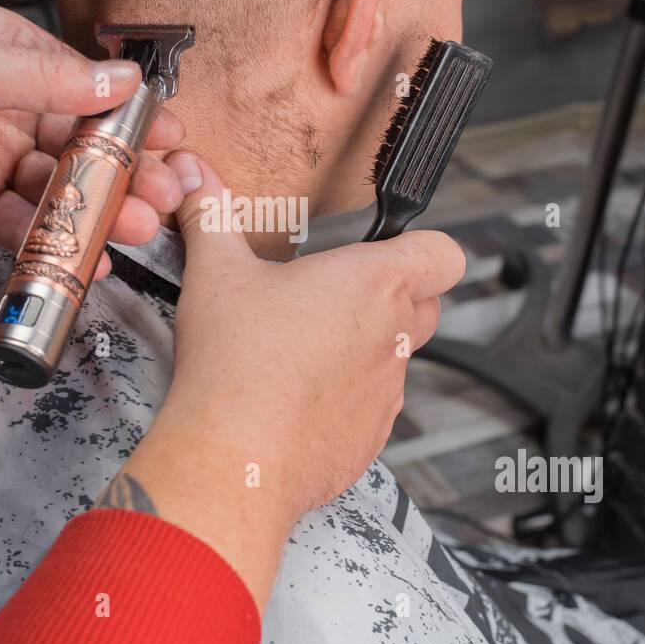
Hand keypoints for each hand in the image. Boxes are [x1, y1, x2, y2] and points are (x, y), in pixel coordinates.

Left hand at [0, 0, 185, 271]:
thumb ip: (39, 79)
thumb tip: (118, 82)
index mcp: (11, 60)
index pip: (87, 92)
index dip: (131, 117)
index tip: (175, 138)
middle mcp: (7, 112)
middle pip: (82, 148)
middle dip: (124, 173)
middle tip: (162, 196)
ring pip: (58, 193)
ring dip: (96, 212)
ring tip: (134, 229)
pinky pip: (19, 230)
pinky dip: (50, 245)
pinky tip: (83, 256)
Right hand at [103, 155, 465, 609]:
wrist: (235, 458)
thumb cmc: (236, 363)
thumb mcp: (215, 272)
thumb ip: (213, 218)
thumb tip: (200, 185)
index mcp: (374, 283)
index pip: (444, 253)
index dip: (423, 248)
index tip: (385, 249)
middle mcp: (394, 337)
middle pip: (427, 305)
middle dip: (393, 297)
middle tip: (333, 297)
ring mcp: (387, 393)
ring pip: (396, 360)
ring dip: (363, 351)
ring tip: (300, 351)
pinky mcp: (371, 440)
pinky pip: (370, 409)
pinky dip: (343, 401)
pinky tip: (292, 400)